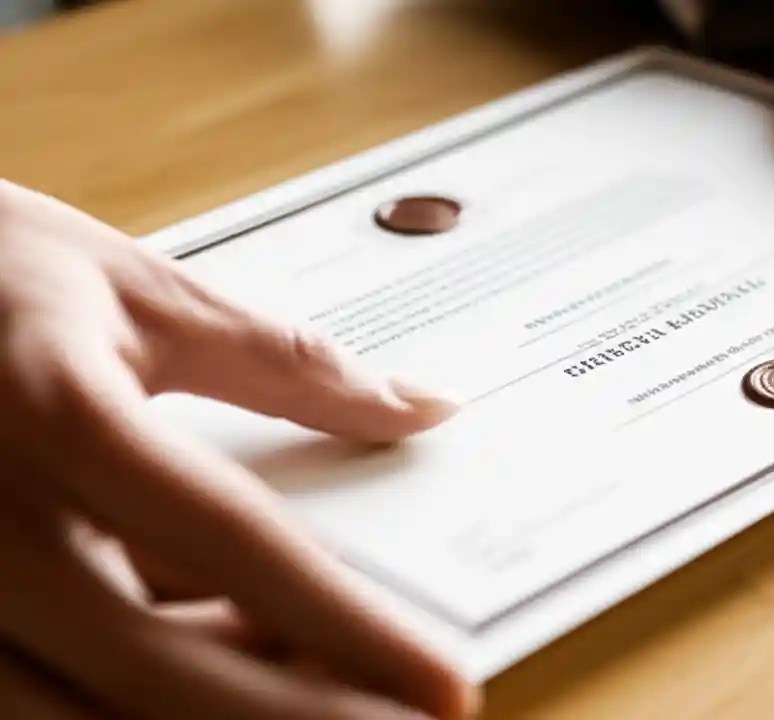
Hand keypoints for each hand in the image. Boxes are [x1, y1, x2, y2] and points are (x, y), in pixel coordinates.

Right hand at [0, 179, 475, 718]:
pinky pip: (38, 697)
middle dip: (296, 716)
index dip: (351, 626)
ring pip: (81, 712)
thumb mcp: (145, 295)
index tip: (443, 684)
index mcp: (59, 414)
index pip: (234, 545)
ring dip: (217, 719)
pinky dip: (135, 702)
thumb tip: (421, 408)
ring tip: (327, 704)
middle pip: (155, 665)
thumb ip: (290, 363)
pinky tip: (227, 671)